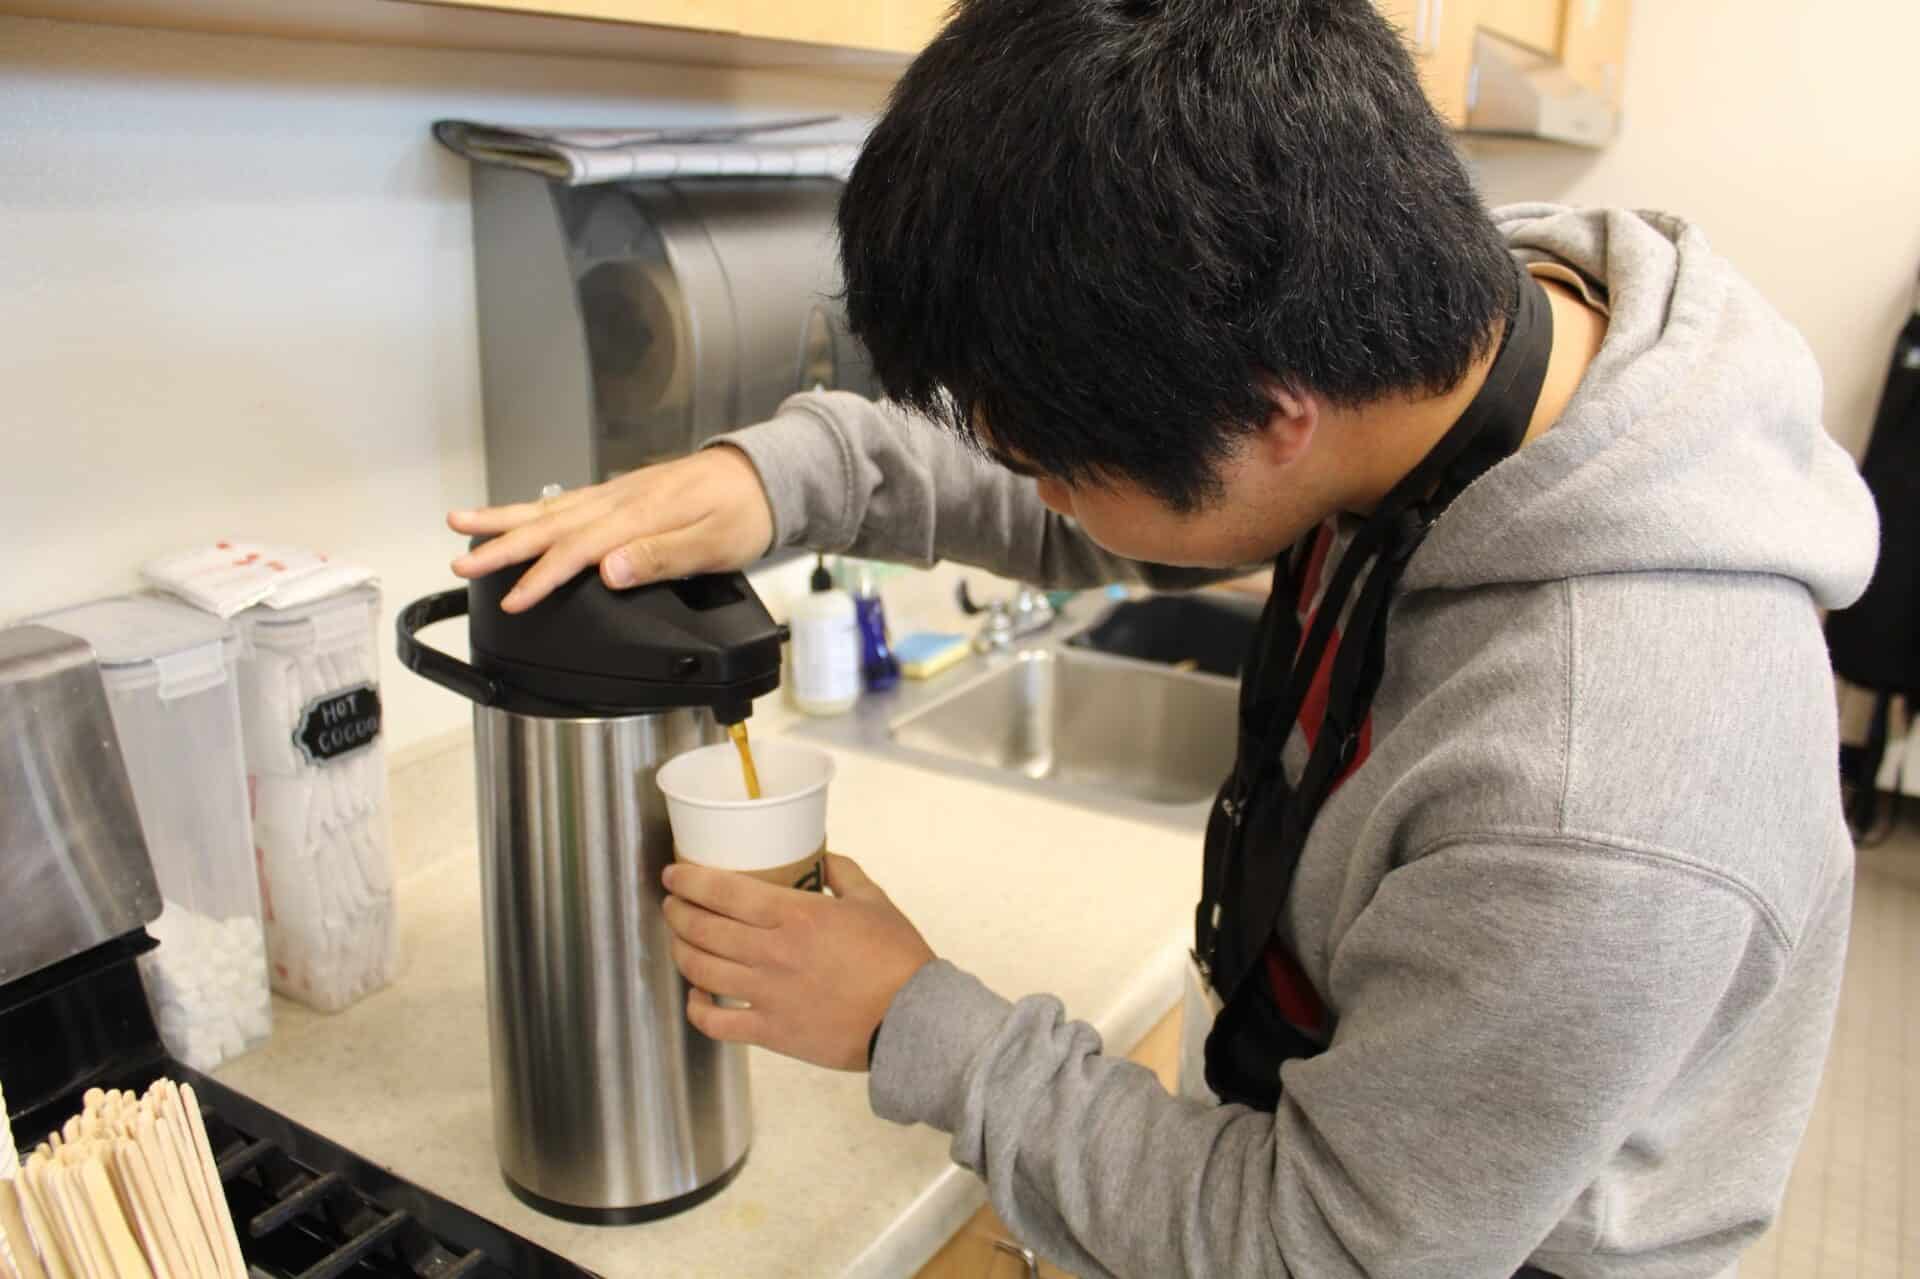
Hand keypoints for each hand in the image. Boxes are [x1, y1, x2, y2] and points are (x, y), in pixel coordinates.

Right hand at [446, 446, 775, 612]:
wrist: (764, 476)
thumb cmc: (744, 513)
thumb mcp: (714, 545)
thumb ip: (660, 558)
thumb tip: (608, 573)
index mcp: (640, 516)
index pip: (577, 551)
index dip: (540, 579)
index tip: (511, 603)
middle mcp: (621, 500)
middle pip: (549, 525)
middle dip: (501, 545)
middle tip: (459, 562)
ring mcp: (619, 493)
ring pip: (551, 507)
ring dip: (505, 519)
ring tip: (463, 525)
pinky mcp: (623, 493)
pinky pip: (568, 501)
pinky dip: (535, 509)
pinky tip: (519, 516)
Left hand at [661, 854, 935, 1071]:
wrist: (912, 1020)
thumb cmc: (897, 959)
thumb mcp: (873, 900)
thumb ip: (843, 873)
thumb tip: (822, 858)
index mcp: (796, 916)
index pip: (724, 892)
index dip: (689, 880)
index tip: (673, 874)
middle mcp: (772, 953)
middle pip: (702, 928)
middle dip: (677, 912)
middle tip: (672, 903)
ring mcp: (767, 995)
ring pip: (701, 971)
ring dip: (680, 951)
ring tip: (679, 940)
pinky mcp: (770, 1032)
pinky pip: (715, 1023)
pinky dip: (696, 1008)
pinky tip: (697, 996)